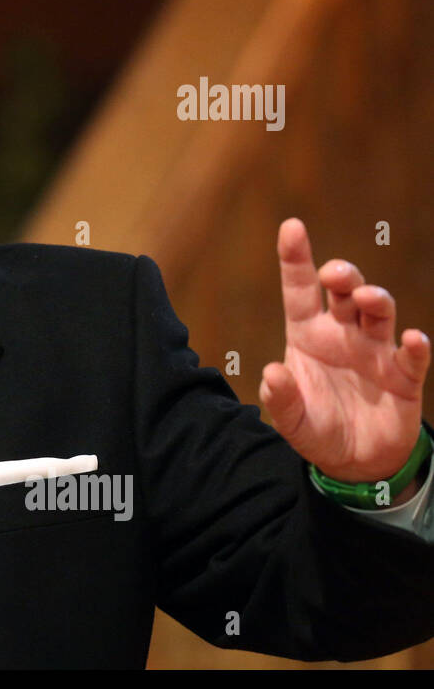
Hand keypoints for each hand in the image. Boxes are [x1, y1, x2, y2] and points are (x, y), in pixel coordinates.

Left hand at [258, 218, 428, 483]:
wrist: (355, 462)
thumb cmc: (317, 428)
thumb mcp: (290, 419)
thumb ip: (279, 398)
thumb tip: (271, 373)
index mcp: (308, 335)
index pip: (300, 290)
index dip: (296, 258)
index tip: (292, 226)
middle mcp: (343, 335)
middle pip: (345, 293)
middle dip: (343, 275)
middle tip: (336, 274)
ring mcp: (376, 352)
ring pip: (380, 312)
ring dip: (376, 300)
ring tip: (367, 297)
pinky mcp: (404, 376)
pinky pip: (413, 357)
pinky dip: (417, 347)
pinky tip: (414, 340)